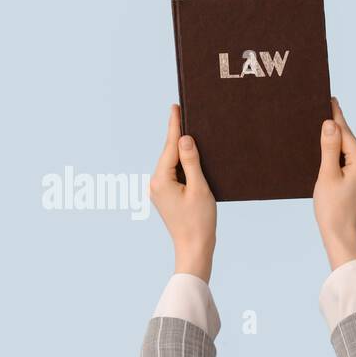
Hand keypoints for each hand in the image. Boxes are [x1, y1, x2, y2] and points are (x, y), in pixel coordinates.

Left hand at [149, 105, 216, 282]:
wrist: (194, 249)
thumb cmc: (199, 222)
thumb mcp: (199, 189)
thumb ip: (191, 162)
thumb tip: (184, 140)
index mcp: (161, 179)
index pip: (170, 147)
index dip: (175, 126)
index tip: (175, 107)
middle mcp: (156, 183)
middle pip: (169, 153)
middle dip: (177, 135)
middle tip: (181, 111)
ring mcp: (159, 190)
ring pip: (172, 163)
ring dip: (181, 150)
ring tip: (189, 130)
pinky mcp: (166, 196)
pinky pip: (174, 173)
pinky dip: (183, 164)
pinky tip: (191, 156)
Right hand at [313, 97, 355, 270]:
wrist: (343, 238)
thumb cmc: (333, 209)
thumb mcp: (327, 175)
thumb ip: (330, 148)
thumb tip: (331, 123)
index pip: (346, 133)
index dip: (336, 116)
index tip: (330, 98)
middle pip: (348, 142)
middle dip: (334, 130)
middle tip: (319, 111)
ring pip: (349, 153)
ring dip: (335, 145)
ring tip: (319, 132)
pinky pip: (350, 164)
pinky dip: (338, 158)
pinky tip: (327, 156)